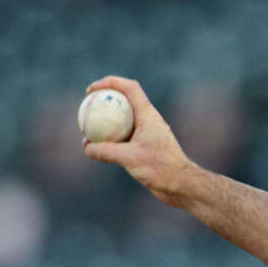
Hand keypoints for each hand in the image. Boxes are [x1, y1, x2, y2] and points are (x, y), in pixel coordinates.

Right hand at [82, 76, 198, 206]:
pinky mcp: (144, 146)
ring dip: (105, 120)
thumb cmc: (161, 169)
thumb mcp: (130, 158)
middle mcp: (148, 120)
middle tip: (86, 105)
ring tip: (85, 128)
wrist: (182, 184)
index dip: (110, 82)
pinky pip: (123, 136)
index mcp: (149, 116)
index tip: (92, 89)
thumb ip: (106, 151)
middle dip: (105, 98)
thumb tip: (87, 146)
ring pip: (122, 120)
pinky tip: (95, 148)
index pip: (130, 88)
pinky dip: (109, 137)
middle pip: (124, 100)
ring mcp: (147, 133)